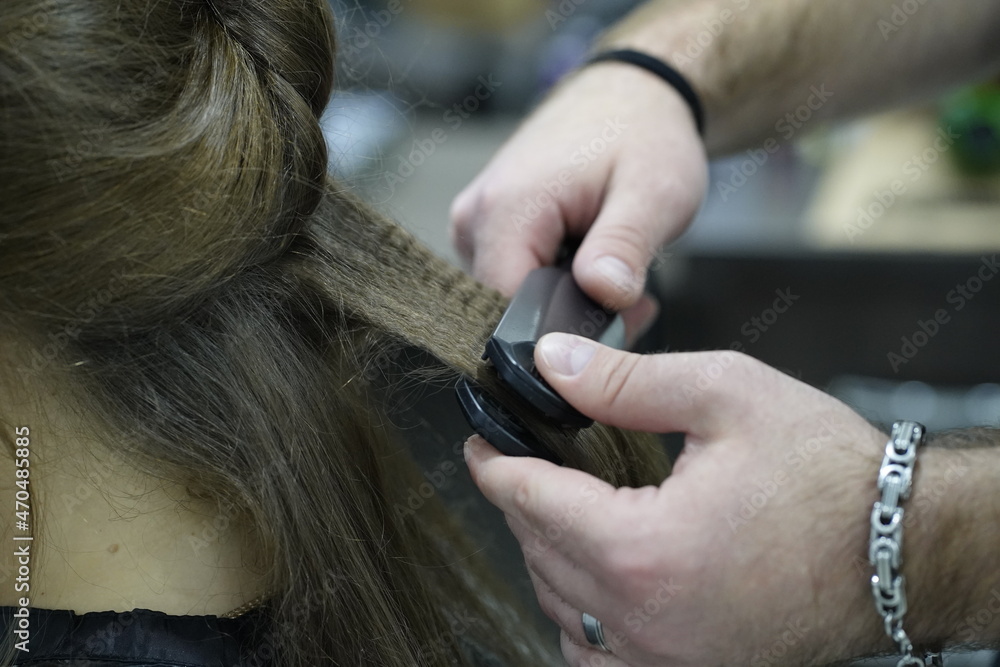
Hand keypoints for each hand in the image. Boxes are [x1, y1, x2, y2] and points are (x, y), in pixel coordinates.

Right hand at [450, 63, 707, 312]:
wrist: (629, 94)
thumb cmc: (643, 135)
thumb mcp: (654, 192)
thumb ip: (624, 245)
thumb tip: (603, 293)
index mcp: (506, 210)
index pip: (509, 311)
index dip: (564, 332)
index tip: (618, 321)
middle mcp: (474, 219)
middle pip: (507, 311)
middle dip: (571, 319)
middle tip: (631, 300)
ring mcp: (473, 223)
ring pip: (511, 300)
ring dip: (566, 303)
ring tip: (615, 273)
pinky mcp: (484, 228)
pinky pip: (511, 278)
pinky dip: (554, 283)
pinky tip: (590, 264)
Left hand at [465, 334, 891, 665]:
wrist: (903, 550)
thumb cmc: (828, 474)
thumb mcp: (726, 395)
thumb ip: (627, 382)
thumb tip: (554, 364)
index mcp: (643, 549)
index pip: (530, 503)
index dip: (494, 467)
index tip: (479, 444)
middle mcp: (645, 620)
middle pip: (539, 556)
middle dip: (521, 503)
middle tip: (521, 462)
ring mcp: (666, 660)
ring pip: (560, 610)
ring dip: (545, 557)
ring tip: (557, 508)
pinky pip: (595, 658)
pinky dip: (578, 616)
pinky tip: (591, 579)